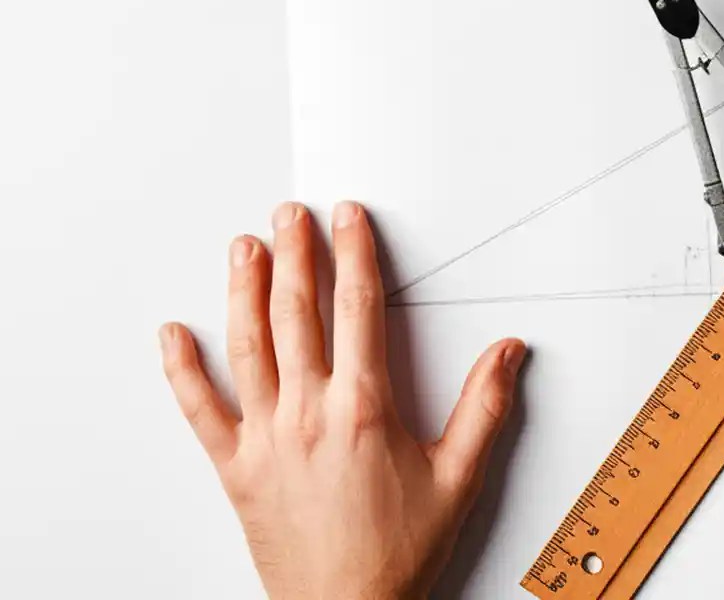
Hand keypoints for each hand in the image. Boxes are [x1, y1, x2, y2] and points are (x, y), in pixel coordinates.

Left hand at [160, 201, 524, 598]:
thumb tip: (508, 353)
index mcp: (362, 408)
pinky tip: (173, 334)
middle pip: (297, 314)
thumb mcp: (459, 478)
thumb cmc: (398, 552)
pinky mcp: (235, 467)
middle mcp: (308, 413)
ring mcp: (265, 438)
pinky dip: (182, 370)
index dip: (353, 255)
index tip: (349, 219)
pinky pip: (200, 410)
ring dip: (243, 290)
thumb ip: (484, 408)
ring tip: (244, 247)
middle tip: (290, 213)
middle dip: (294, 254)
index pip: (358, 309)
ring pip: (248, 347)